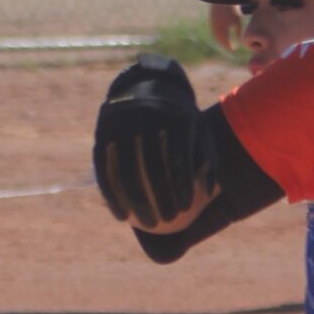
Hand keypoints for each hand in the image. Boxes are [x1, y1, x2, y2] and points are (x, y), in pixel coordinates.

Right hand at [93, 54, 208, 228]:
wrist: (147, 88)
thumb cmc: (181, 122)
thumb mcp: (199, 133)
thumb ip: (207, 161)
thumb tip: (210, 193)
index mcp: (172, 116)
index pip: (176, 155)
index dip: (181, 184)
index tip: (185, 208)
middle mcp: (144, 117)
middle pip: (150, 165)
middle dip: (159, 197)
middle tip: (167, 220)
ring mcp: (120, 123)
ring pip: (125, 169)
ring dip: (135, 201)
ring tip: (148, 224)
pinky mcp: (102, 132)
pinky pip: (104, 168)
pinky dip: (111, 194)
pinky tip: (121, 216)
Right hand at [209, 1, 241, 53]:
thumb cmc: (232, 9)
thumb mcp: (237, 20)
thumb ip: (237, 31)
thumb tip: (238, 40)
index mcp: (223, 28)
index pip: (225, 42)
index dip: (229, 47)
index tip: (233, 50)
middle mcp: (216, 27)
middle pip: (219, 40)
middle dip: (224, 45)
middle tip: (229, 48)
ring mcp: (212, 24)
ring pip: (215, 35)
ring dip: (220, 40)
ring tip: (226, 43)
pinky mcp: (211, 20)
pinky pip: (214, 30)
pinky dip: (218, 34)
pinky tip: (222, 35)